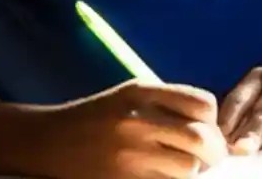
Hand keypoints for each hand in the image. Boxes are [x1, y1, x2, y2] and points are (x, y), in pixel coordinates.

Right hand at [40, 80, 227, 178]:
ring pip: (188, 169)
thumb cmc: (96, 117)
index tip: (206, 131)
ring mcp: (129, 154)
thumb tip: (214, 128)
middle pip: (200, 138)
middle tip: (210, 160)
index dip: (212, 121)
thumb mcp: (129, 96)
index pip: (202, 104)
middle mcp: (137, 120)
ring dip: (194, 173)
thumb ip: (168, 104)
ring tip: (186, 171)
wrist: (47, 141)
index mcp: (142, 92)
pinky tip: (167, 178)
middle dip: (213, 153)